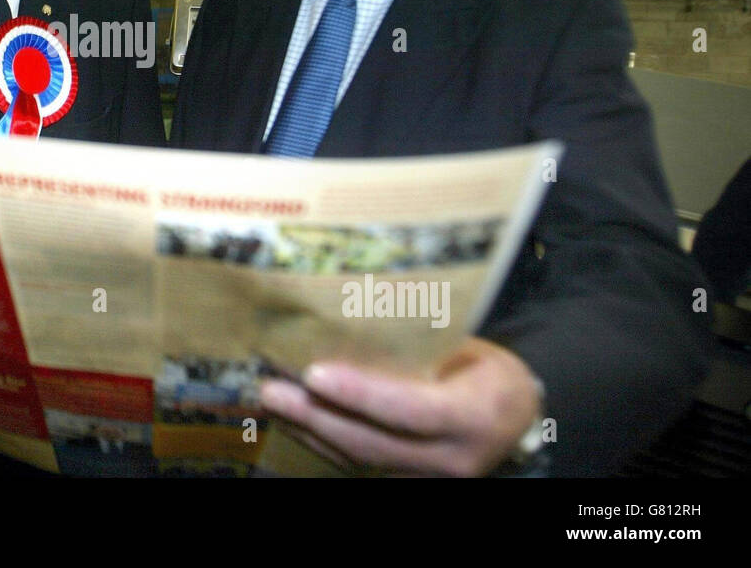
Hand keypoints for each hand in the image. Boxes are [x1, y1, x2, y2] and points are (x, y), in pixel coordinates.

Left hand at [260, 336, 541, 476]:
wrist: (516, 417)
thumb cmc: (486, 368)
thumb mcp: (469, 348)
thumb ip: (419, 342)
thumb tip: (350, 305)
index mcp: (475, 414)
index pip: (411, 411)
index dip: (360, 395)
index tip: (314, 374)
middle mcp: (453, 457)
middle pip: (373, 443)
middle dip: (315, 417)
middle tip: (271, 390)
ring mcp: (430, 477)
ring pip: (360, 460)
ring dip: (309, 431)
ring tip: (272, 402)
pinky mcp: (411, 481)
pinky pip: (362, 466)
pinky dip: (324, 443)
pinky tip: (296, 422)